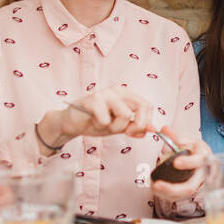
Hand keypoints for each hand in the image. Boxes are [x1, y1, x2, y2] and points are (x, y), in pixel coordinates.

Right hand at [41, 88, 156, 146]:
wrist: (71, 123)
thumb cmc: (95, 122)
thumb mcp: (119, 127)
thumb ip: (135, 127)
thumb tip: (152, 129)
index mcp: (126, 94)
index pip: (147, 106)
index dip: (145, 122)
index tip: (134, 132)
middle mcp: (118, 90)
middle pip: (142, 106)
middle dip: (137, 125)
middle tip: (125, 132)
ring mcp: (105, 93)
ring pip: (125, 114)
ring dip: (115, 127)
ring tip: (103, 125)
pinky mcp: (93, 100)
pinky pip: (106, 119)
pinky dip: (100, 126)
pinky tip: (93, 121)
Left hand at [150, 130, 209, 201]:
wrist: (207, 163)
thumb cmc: (198, 152)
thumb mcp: (191, 141)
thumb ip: (177, 137)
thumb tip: (165, 129)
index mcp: (204, 158)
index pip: (199, 162)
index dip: (188, 163)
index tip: (176, 162)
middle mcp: (203, 174)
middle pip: (190, 187)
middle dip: (172, 188)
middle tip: (158, 184)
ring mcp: (197, 185)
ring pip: (183, 195)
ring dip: (166, 193)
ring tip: (153, 187)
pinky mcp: (191, 192)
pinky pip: (179, 197)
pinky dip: (166, 195)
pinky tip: (157, 189)